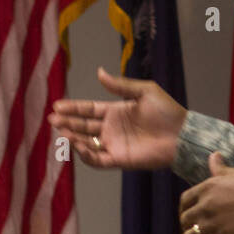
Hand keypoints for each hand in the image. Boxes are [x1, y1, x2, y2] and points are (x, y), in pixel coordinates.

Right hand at [47, 67, 187, 169]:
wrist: (181, 135)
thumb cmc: (167, 112)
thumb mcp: (144, 91)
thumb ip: (120, 85)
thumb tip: (98, 73)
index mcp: (116, 111)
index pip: (89, 110)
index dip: (73, 108)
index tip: (57, 106)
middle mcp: (112, 129)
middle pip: (83, 126)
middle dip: (67, 123)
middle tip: (52, 119)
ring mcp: (114, 145)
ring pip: (87, 143)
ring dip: (73, 138)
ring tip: (62, 131)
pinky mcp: (119, 159)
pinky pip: (97, 159)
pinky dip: (86, 154)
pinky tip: (77, 144)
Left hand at [180, 153, 233, 233]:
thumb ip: (221, 169)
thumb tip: (214, 156)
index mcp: (208, 188)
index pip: (185, 200)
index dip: (185, 209)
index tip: (191, 215)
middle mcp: (205, 206)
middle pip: (185, 221)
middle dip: (189, 227)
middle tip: (198, 232)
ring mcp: (213, 225)